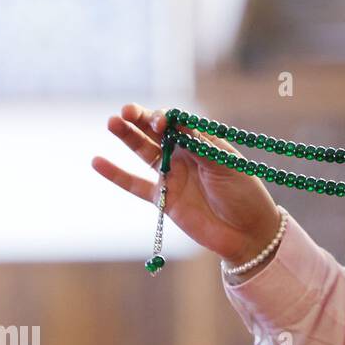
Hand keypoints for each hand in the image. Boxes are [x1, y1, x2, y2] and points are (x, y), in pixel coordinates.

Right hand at [91, 103, 281, 266]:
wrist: (247, 233)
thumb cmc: (244, 194)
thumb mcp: (226, 166)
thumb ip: (200, 146)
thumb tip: (177, 120)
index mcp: (203, 142)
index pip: (178, 122)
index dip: (166, 118)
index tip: (160, 121)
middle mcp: (185, 155)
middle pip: (156, 132)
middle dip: (141, 119)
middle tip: (124, 111)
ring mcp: (172, 176)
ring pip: (143, 152)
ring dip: (128, 137)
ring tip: (112, 122)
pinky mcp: (163, 199)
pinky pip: (134, 185)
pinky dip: (116, 174)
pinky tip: (97, 161)